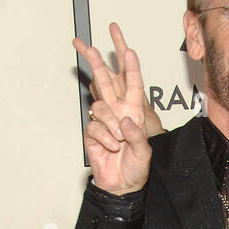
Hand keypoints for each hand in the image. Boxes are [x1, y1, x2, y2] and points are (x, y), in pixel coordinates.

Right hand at [73, 22, 151, 194]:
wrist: (122, 184)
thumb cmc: (136, 167)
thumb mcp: (144, 152)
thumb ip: (136, 135)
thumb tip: (124, 120)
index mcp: (133, 112)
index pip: (132, 85)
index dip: (131, 68)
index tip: (128, 50)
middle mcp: (117, 112)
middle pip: (104, 81)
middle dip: (94, 61)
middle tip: (84, 44)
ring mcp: (103, 121)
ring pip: (99, 106)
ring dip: (110, 124)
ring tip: (119, 140)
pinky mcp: (92, 132)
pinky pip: (94, 127)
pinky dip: (104, 138)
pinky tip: (111, 147)